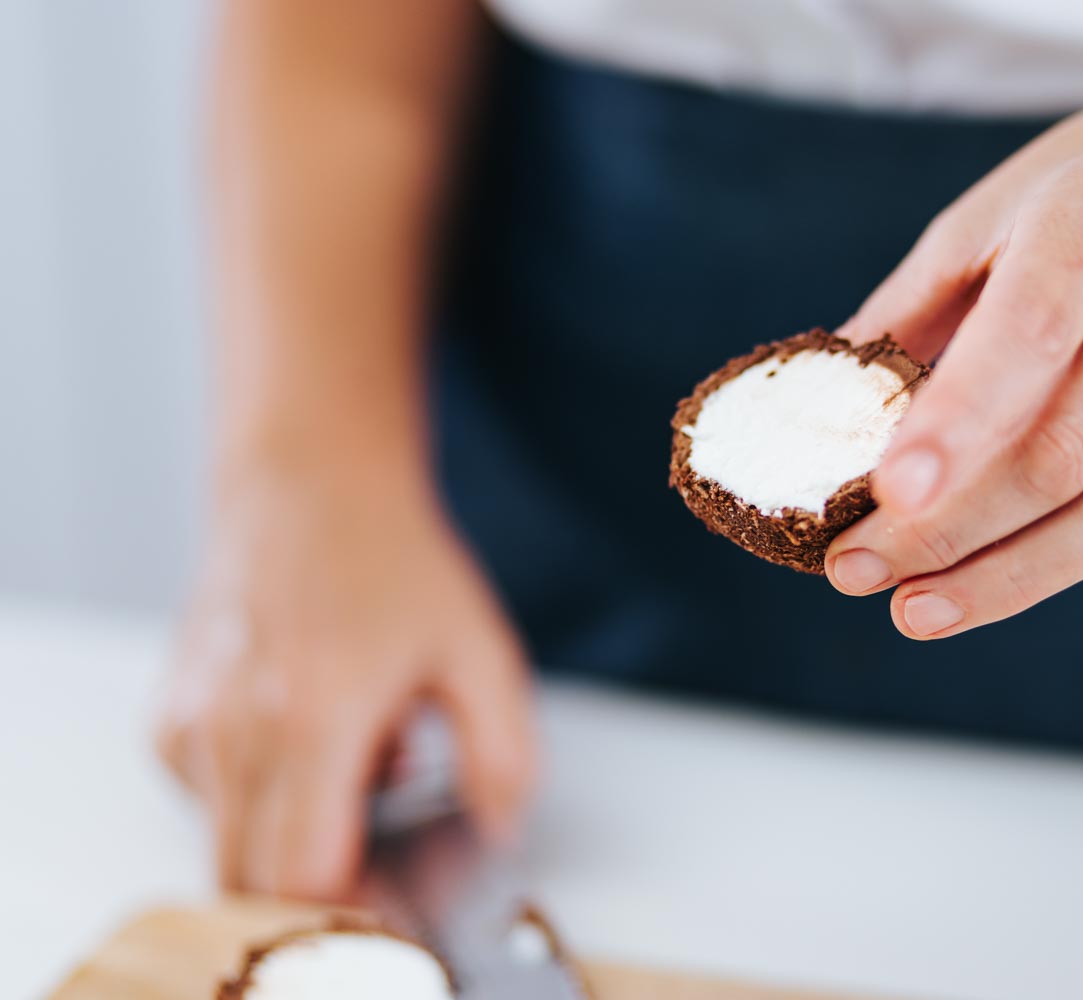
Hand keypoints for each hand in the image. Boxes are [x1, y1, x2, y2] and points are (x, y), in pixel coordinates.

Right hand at [156, 454, 534, 899]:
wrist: (307, 484)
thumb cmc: (391, 560)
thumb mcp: (481, 650)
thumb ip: (503, 754)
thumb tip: (498, 831)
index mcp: (315, 717)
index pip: (306, 878)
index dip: (355, 904)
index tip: (396, 888)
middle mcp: (235, 730)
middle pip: (256, 885)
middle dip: (323, 881)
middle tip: (385, 824)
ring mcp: (191, 727)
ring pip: (231, 847)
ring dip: (294, 833)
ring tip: (356, 748)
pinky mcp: (168, 723)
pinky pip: (210, 804)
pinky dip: (260, 799)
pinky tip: (308, 735)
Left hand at [827, 84, 1082, 640]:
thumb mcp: (999, 205)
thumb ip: (915, 302)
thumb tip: (820, 407)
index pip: (1030, 333)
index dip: (957, 423)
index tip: (884, 493)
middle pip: (1068, 450)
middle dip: (950, 529)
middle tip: (853, 569)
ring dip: (1022, 577)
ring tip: (918, 610)